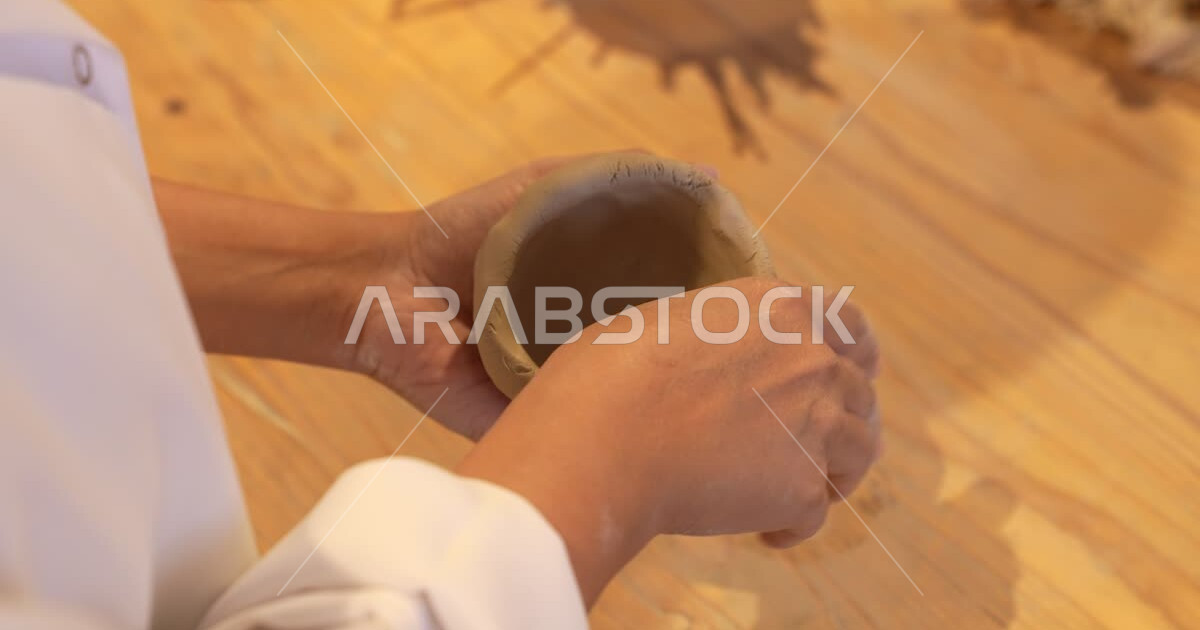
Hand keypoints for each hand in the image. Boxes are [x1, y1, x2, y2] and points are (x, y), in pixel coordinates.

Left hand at [351, 152, 717, 439]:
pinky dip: (605, 422)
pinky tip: (649, 415)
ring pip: (623, 394)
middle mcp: (584, 342)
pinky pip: (576, 427)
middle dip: (692, 355)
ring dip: (658, 391)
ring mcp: (559, 386)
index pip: (666, 305)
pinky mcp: (530, 421)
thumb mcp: (543, 189)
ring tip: (713, 387)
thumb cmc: (461, 232)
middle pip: (653, 353)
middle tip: (745, 355)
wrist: (386, 290)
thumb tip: (707, 175)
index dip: (707, 305)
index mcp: (593, 294)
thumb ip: (615, 180)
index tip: (754, 306)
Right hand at [456, 277, 880, 603]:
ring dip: (836, 472)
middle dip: (847, 417)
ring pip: (859, 452)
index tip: (858, 369)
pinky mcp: (802, 489)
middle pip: (860, 392)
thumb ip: (715, 336)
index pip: (848, 324)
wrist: (603, 442)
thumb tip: (705, 358)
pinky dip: (793, 527)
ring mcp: (814, 425)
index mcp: (777, 309)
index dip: (856, 352)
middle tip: (820, 441)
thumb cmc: (607, 376)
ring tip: (800, 493)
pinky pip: (817, 514)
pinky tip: (765, 534)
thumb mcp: (664, 322)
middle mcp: (811, 361)